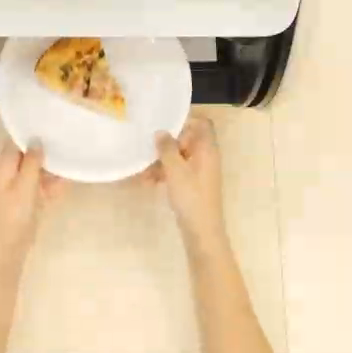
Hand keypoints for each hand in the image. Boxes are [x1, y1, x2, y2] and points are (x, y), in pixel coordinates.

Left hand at [0, 139, 66, 261]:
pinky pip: (46, 186)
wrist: (9, 247)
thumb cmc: (13, 214)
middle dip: (47, 147)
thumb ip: (31, 162)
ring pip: (41, 170)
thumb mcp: (24, 185)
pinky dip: (56, 183)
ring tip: (76, 152)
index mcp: (6, 164)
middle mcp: (13, 172)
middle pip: (30, 154)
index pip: (17, 139)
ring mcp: (23, 187)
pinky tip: (74, 176)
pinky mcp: (32, 200)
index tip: (50, 119)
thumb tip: (37, 139)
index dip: (31, 130)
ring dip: (55, 166)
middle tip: (69, 134)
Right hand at [152, 116, 227, 250]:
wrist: (202, 230)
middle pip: (187, 141)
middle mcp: (206, 157)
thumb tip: (161, 132)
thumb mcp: (175, 170)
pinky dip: (165, 174)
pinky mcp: (194, 185)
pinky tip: (149, 183)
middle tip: (148, 153)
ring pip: (180, 158)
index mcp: (207, 149)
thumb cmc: (191, 196)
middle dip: (166, 146)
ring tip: (144, 174)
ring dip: (162, 162)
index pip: (202, 124)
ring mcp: (200, 172)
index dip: (185, 122)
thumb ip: (167, 148)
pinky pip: (179, 172)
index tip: (165, 126)